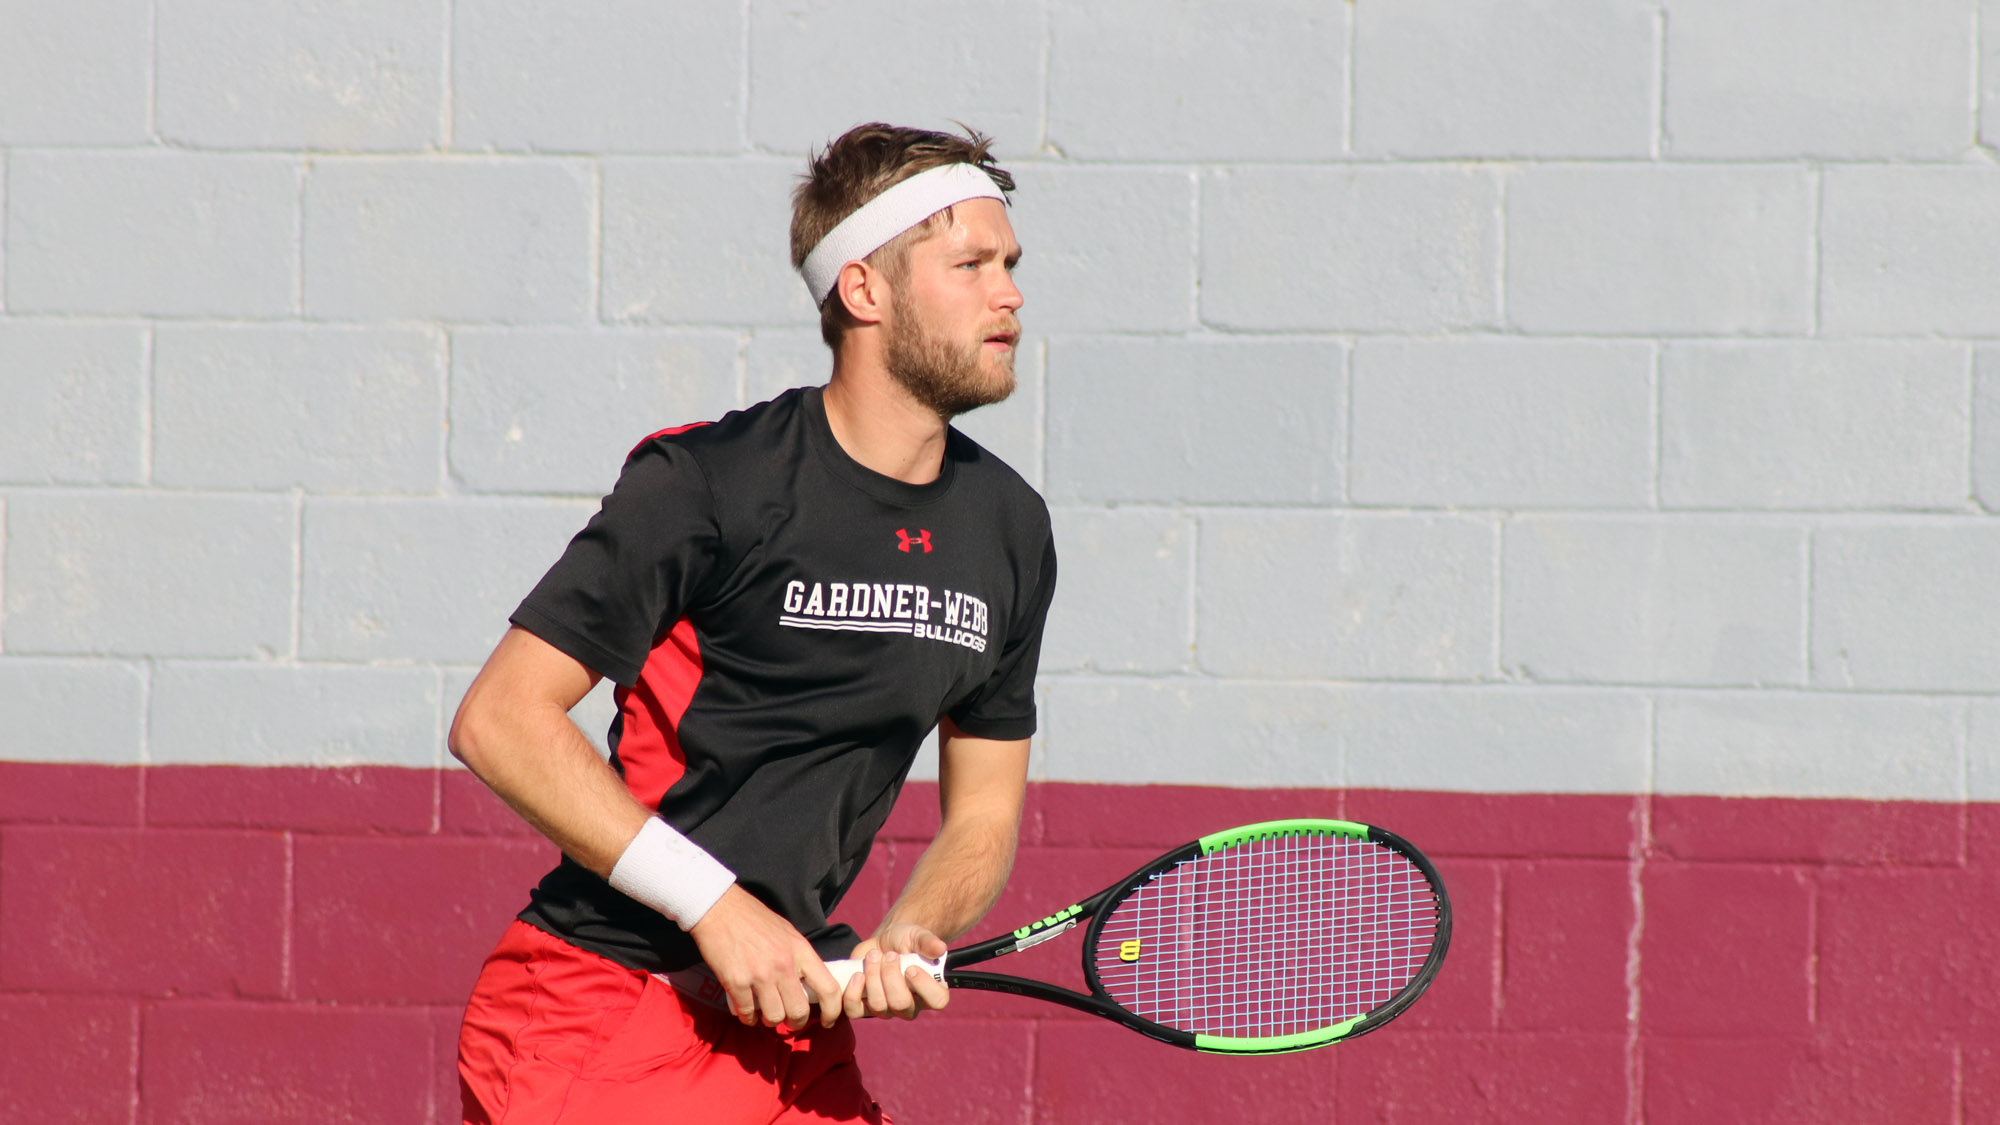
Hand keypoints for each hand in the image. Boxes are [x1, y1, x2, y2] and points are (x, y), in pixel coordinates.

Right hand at [687, 885, 842, 1030]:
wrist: (719, 908)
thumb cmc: (754, 919)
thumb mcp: (788, 933)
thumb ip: (800, 958)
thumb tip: (809, 984)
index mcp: (801, 951)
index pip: (829, 988)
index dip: (832, 1011)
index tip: (828, 1021)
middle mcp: (783, 965)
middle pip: (799, 1011)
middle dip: (795, 1022)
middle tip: (789, 1021)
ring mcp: (759, 975)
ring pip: (774, 1016)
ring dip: (770, 1020)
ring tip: (765, 1014)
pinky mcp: (735, 982)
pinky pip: (746, 1013)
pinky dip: (747, 1017)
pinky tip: (745, 1011)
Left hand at [844, 922, 949, 1021]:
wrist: (884, 942)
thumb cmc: (906, 941)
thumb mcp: (918, 936)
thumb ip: (929, 942)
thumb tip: (940, 948)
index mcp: (931, 990)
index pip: (937, 1000)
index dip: (924, 986)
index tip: (911, 967)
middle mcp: (911, 1005)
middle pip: (901, 1005)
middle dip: (891, 976)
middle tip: (890, 955)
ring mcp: (887, 1009)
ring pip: (878, 1006)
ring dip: (873, 977)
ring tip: (874, 956)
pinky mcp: (865, 1006)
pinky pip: (856, 1011)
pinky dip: (853, 993)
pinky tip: (857, 975)